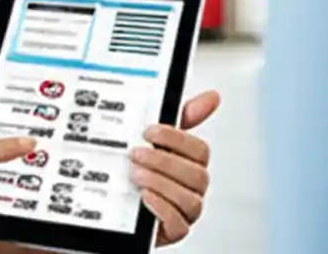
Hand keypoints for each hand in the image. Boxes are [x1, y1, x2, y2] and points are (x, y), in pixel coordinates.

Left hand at [129, 90, 220, 246]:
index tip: (148, 131)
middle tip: (136, 154)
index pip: (199, 150)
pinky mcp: (174, 231)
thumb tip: (213, 96)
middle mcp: (193, 188)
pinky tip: (145, 197)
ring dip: (160, 184)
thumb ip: (181, 118)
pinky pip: (179, 225)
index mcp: (192, 164)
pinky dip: (162, 209)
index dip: (175, 138)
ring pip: (190, 200)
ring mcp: (186, 211)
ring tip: (135, 175)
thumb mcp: (156, 140)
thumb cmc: (142, 168)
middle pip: (197, 175)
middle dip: (164, 161)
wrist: (115, 205)